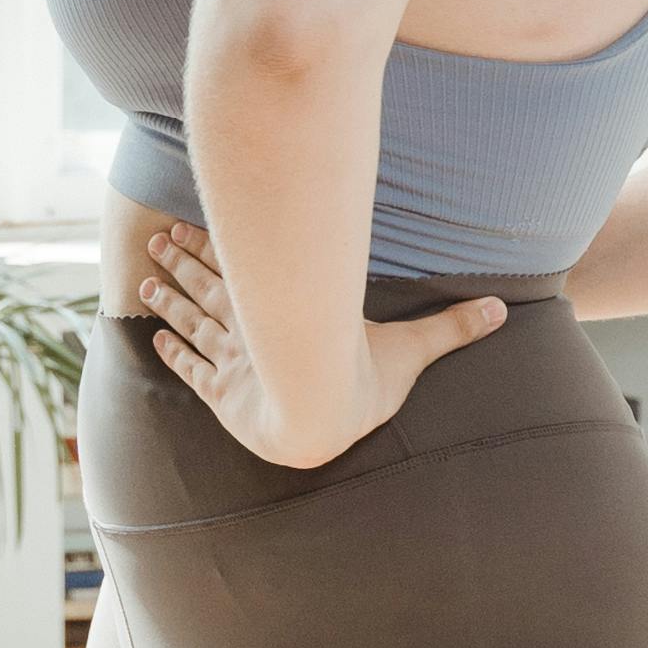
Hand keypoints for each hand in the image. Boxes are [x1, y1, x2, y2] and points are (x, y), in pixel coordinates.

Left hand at [143, 224, 508, 466]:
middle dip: (183, 260)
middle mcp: (253, 328)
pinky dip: (172, 353)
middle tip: (156, 238)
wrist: (321, 425)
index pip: (246, 267)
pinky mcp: (221, 396)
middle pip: (210, 286)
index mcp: (288, 310)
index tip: (191, 222)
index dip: (216, 244)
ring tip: (145, 275)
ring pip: (192, 321)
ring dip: (168, 297)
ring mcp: (232, 361)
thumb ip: (451, 328)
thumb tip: (503, 309)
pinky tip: (156, 338)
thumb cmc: (362, 386)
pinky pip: (190, 372)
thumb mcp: (411, 350)